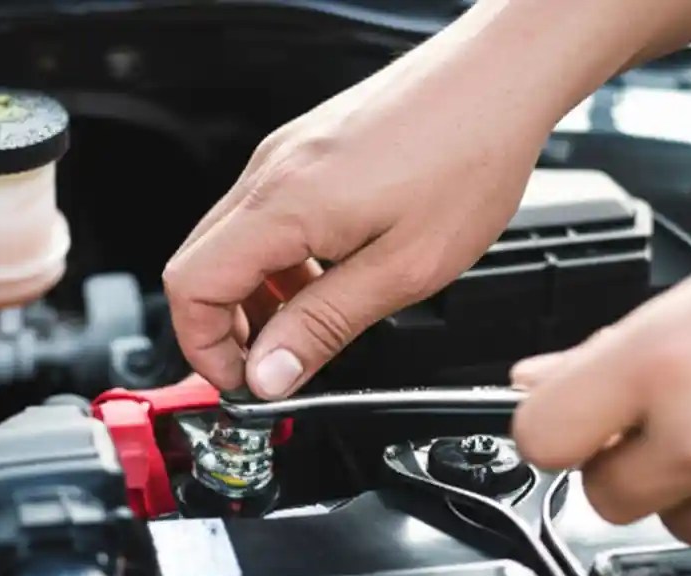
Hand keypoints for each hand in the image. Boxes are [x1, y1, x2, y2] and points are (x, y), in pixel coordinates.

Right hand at [161, 0, 633, 398]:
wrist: (499, 80)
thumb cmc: (469, 156)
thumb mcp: (404, 269)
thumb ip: (325, 325)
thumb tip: (270, 374)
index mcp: (285, 203)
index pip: (191, 287)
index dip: (207, 348)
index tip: (247, 381)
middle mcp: (271, 172)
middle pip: (200, 266)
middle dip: (227, 330)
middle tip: (276, 367)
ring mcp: (284, 157)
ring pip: (231, 245)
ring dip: (257, 299)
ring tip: (311, 327)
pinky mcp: (304, 152)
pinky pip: (264, 220)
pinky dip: (278, 264)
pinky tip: (327, 280)